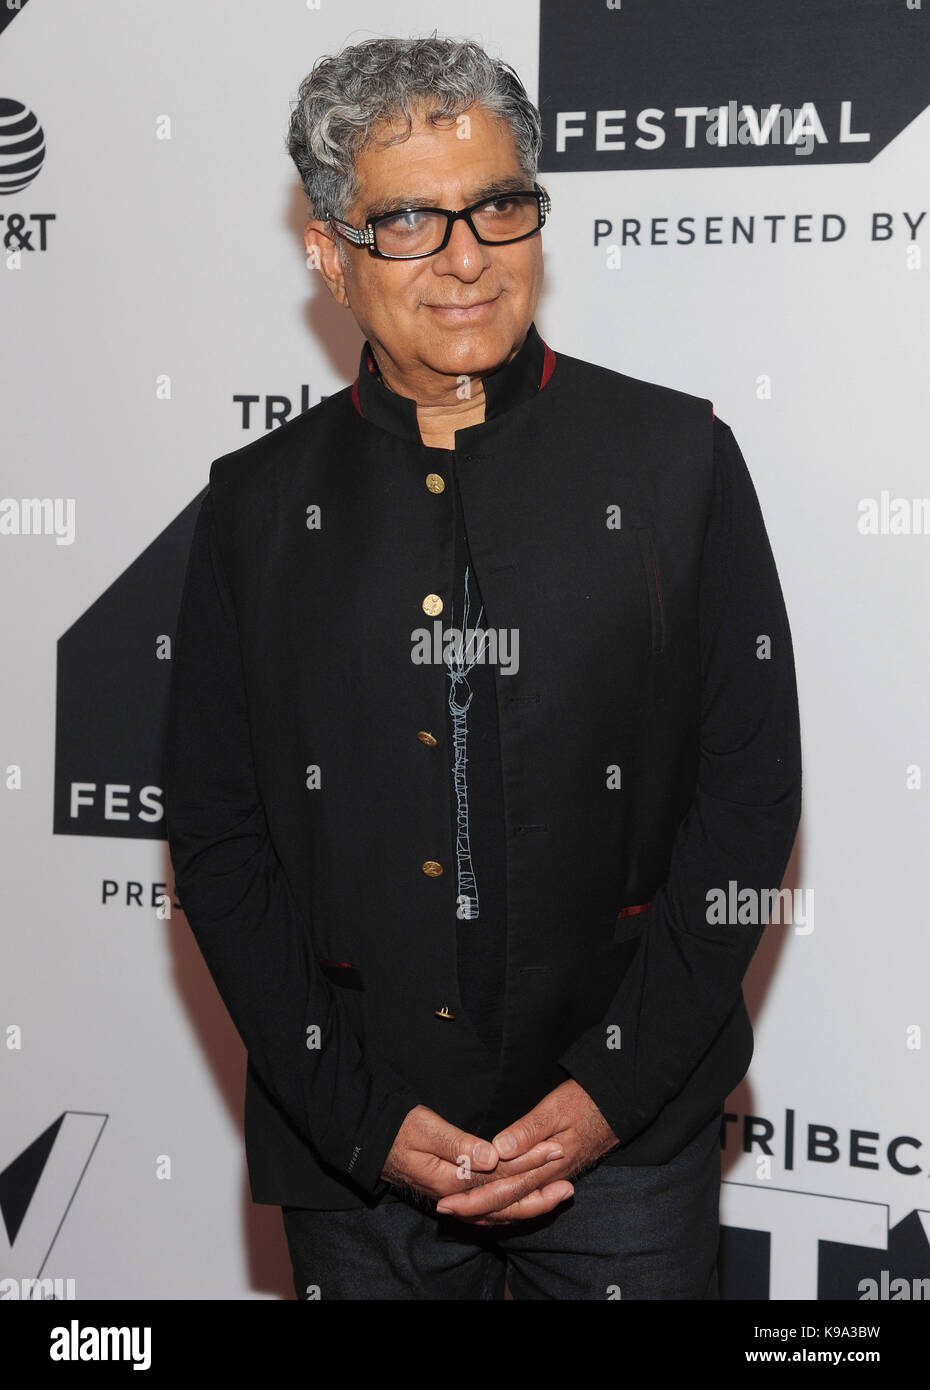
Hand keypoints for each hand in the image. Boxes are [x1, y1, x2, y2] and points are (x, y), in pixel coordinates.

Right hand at [380, 1103, 567, 1205]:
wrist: (369, 1141)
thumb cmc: (396, 1128)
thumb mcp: (425, 1128)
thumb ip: (459, 1144)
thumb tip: (493, 1156)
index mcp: (451, 1181)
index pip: (501, 1175)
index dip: (530, 1162)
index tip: (555, 1149)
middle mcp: (455, 1198)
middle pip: (505, 1204)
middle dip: (539, 1194)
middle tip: (569, 1186)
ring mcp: (454, 1201)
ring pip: (498, 1212)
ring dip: (529, 1205)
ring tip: (557, 1197)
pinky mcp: (453, 1197)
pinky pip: (487, 1211)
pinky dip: (510, 1210)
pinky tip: (524, 1204)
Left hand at [433, 1080, 618, 1225]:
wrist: (616, 1106)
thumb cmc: (584, 1102)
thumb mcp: (555, 1110)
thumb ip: (528, 1131)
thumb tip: (498, 1151)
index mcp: (544, 1166)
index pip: (503, 1192)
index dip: (473, 1199)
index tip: (447, 1202)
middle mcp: (546, 1179)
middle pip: (506, 1204)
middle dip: (474, 1209)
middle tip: (443, 1208)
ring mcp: (551, 1178)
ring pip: (516, 1204)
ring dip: (488, 1209)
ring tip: (461, 1210)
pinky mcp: (554, 1173)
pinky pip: (526, 1197)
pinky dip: (506, 1204)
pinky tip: (494, 1202)